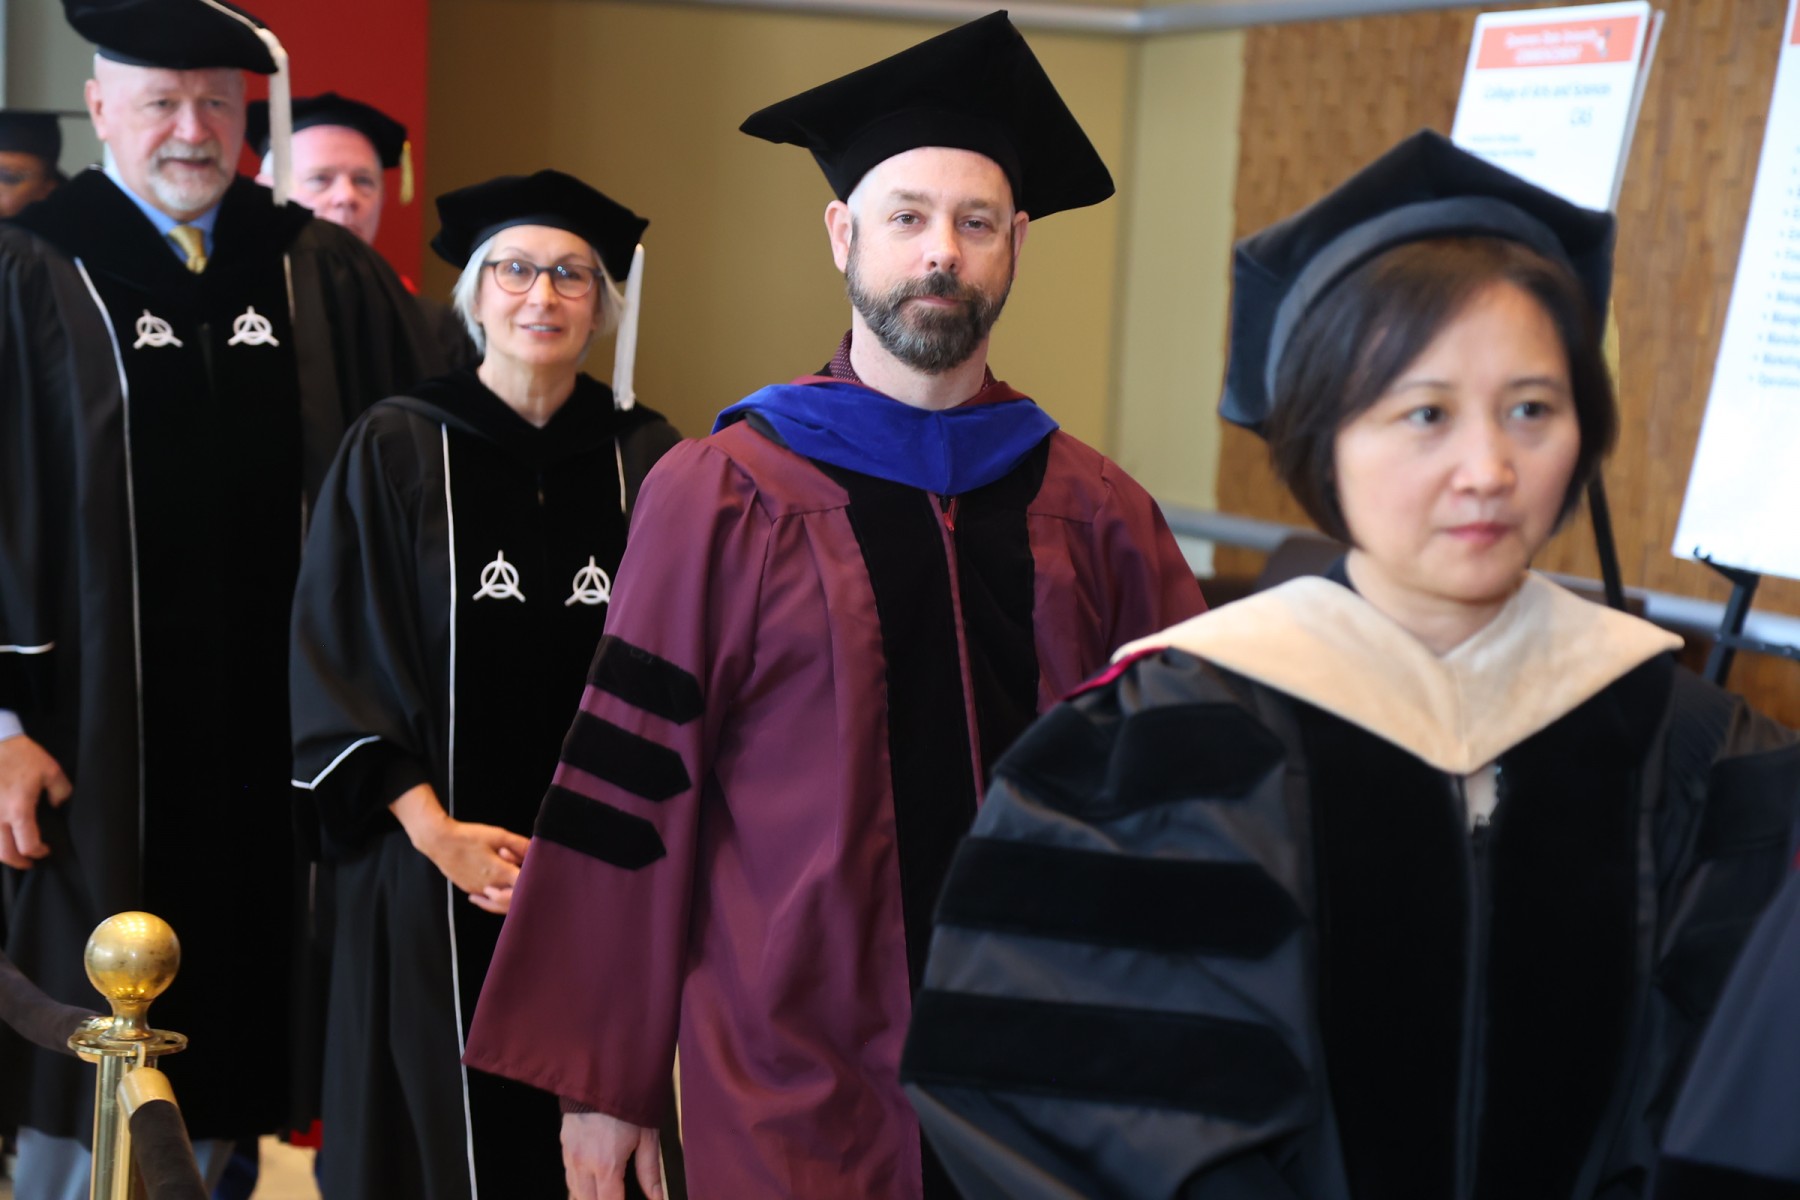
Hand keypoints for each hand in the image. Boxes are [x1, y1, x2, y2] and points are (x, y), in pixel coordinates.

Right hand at [0, 735, 71, 869]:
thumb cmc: (19, 754)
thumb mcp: (50, 769)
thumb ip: (60, 791)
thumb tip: (58, 805)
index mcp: (18, 810)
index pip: (28, 845)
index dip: (39, 852)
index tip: (45, 850)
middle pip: (4, 853)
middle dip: (18, 862)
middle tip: (28, 862)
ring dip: (2, 852)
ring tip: (13, 850)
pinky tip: (1, 835)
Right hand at [389, 784, 528, 912]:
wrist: (439, 841)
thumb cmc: (468, 836)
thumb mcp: (498, 835)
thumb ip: (520, 844)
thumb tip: (537, 850)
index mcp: (500, 871)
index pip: (524, 887)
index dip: (534, 882)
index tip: (540, 876)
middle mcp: (490, 885)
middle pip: (514, 899)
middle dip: (524, 890)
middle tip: (530, 881)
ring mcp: (478, 889)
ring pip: (500, 902)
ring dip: (510, 893)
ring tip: (515, 882)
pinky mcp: (469, 889)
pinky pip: (488, 899)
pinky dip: (497, 894)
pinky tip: (499, 884)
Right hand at [562, 1112, 661, 1199]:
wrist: (603, 1072)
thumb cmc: (631, 1103)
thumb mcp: (648, 1137)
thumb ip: (650, 1172)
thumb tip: (658, 1199)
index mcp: (606, 1164)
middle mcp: (583, 1163)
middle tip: (618, 1194)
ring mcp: (570, 1155)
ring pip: (576, 1193)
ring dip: (591, 1196)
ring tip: (609, 1191)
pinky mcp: (564, 1145)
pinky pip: (569, 1177)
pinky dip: (582, 1185)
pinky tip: (595, 1182)